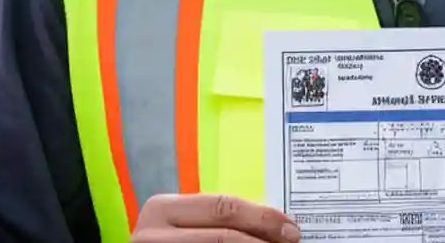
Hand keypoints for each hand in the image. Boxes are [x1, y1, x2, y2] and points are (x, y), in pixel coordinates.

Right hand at [132, 193, 300, 242]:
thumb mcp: (183, 229)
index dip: (261, 216)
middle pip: (223, 234)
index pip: (222, 206)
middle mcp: (152, 234)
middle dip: (264, 238)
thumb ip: (214, 223)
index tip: (290, 226)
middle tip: (292, 241)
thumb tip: (272, 225)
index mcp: (161, 210)